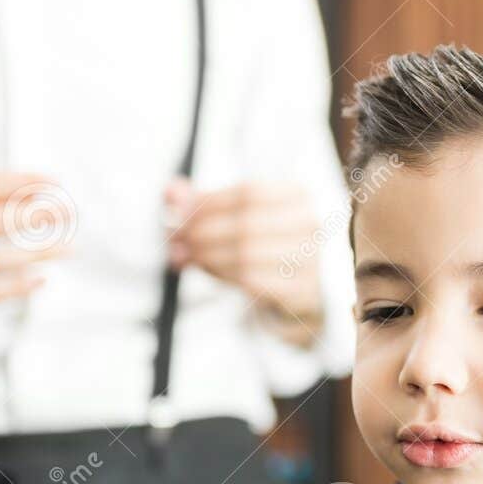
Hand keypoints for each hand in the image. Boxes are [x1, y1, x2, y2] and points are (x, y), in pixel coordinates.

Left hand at [164, 179, 324, 332]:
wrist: (304, 285)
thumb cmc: (268, 243)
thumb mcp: (240, 215)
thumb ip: (206, 201)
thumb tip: (172, 192)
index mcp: (299, 195)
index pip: (250, 192)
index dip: (209, 202)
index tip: (180, 211)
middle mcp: (310, 224)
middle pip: (247, 223)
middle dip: (203, 231)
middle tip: (178, 239)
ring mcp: (310, 259)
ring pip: (247, 254)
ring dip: (208, 255)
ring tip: (188, 256)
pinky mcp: (302, 291)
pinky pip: (254, 282)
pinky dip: (223, 275)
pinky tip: (210, 270)